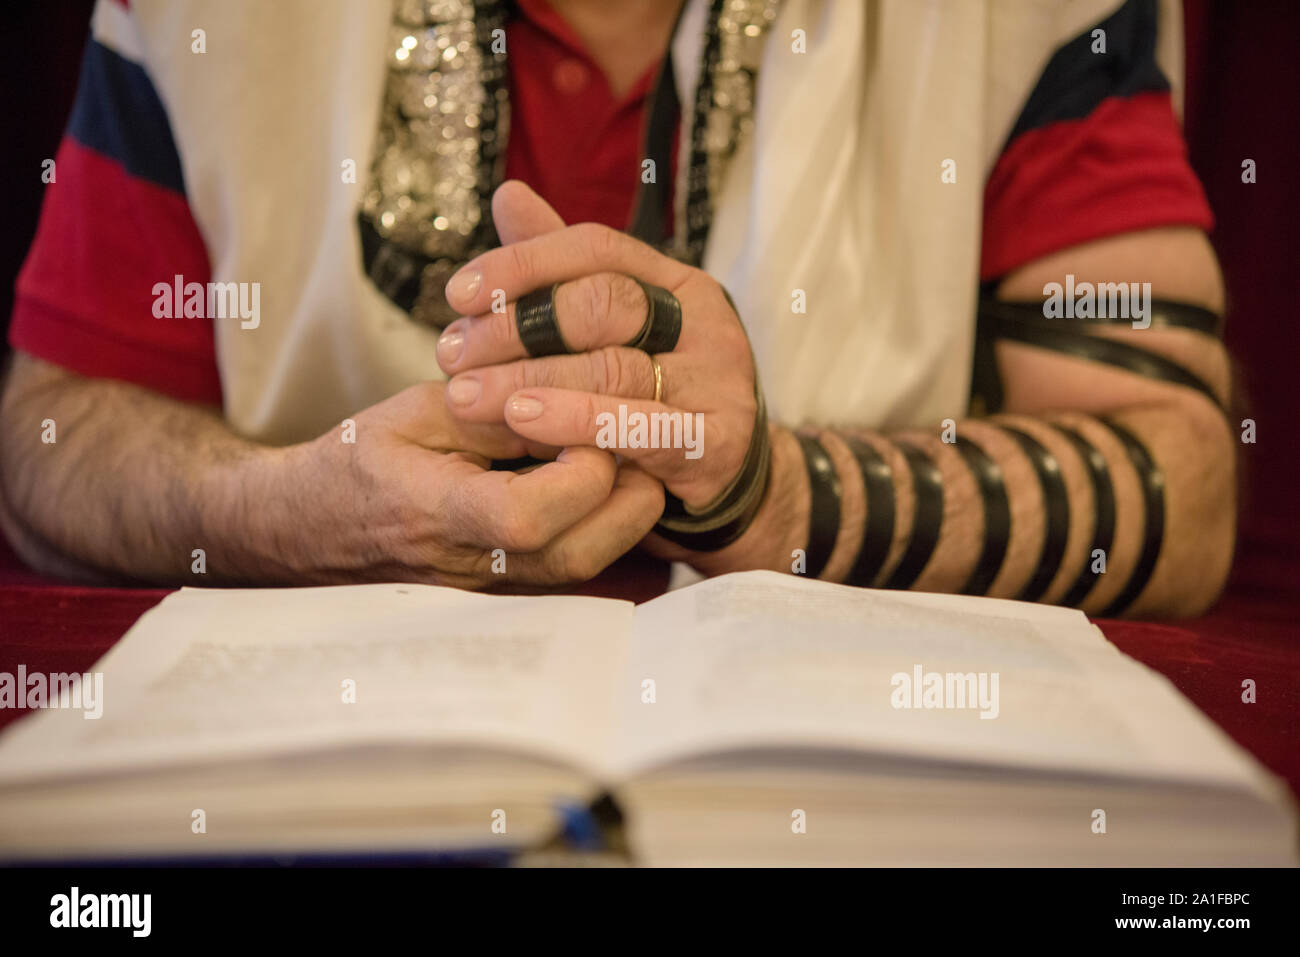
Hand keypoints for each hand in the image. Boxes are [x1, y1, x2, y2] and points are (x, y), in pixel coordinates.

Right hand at [269, 380, 662, 587]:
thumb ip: (494, 412)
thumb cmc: (363, 461)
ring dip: (626, 514)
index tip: (590, 424)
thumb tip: (573, 411)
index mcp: (436, 513)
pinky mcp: (509, 593)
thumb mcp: (417, 412)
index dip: (578, 471)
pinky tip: (603, 485)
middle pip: (578, 556)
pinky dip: (605, 528)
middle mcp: (469, 567)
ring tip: (625, 458)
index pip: (528, 516)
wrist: (312, 527)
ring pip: (587, 570)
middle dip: (628, 497)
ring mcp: (492, 590)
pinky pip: (575, 568)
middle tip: (634, 443)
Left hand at [434, 182, 759, 514]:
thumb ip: (560, 272)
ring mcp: (717, 380)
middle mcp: (705, 322)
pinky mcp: (718, 440)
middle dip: (516, 328)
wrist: (724, 472)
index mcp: (676, 281)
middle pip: (605, 304)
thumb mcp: (610, 330)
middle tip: (452, 357)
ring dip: (529, 381)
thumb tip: (508, 195)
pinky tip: (525, 424)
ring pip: (614, 369)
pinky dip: (577, 423)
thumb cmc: (652, 393)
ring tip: (467, 396)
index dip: (523, 264)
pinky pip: (641, 428)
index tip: (457, 294)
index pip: (596, 247)